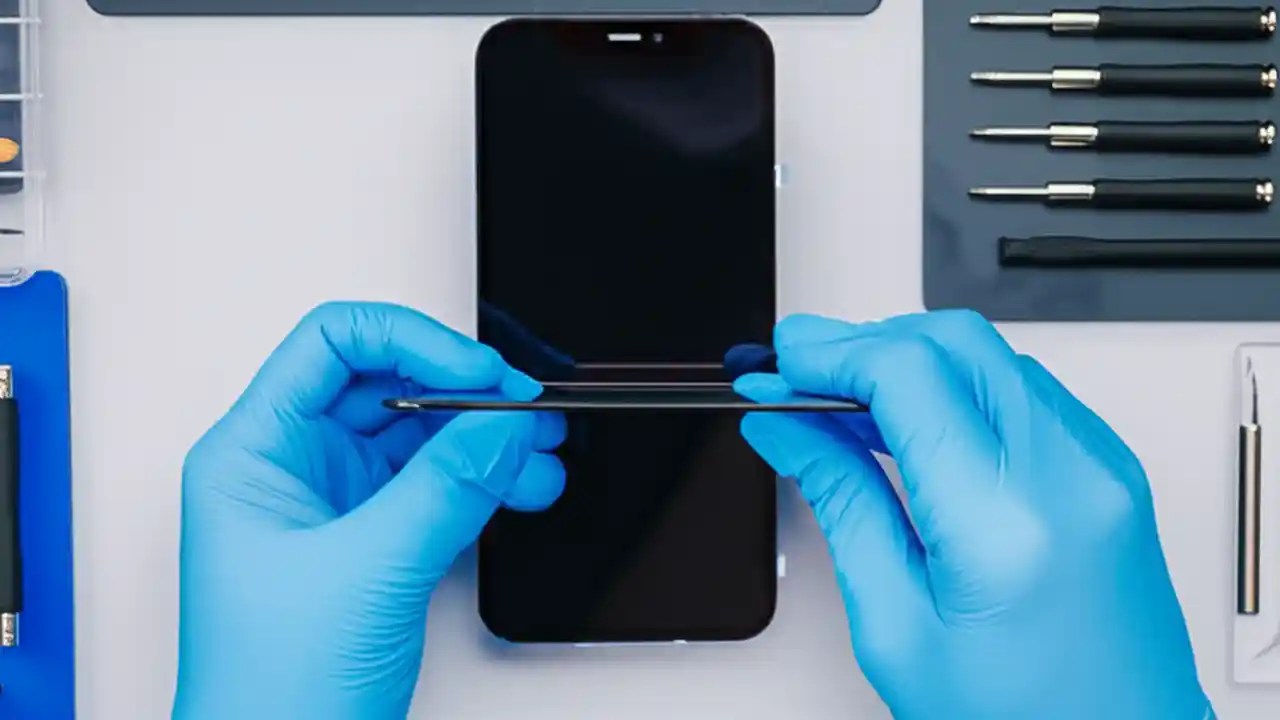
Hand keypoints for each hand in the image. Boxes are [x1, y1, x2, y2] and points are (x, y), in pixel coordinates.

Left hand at [172, 302, 565, 718]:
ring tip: (538, 447)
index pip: (331, 344)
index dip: (410, 341)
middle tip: (523, 405)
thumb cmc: (270, 690)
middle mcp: (293, 467)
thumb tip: (504, 422)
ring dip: (485, 435)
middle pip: (386, 383)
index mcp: (254, 452)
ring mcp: (337, 504)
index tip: (476, 370)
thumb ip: (445, 488)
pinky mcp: (376, 540)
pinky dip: (486, 478)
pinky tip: (523, 483)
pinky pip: (439, 484)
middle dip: (463, 389)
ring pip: (421, 435)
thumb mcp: (366, 571)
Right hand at [735, 311, 1212, 719]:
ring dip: (906, 360)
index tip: (779, 364)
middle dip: (862, 342)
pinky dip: (954, 385)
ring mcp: (1100, 467)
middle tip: (798, 374)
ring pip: (988, 354)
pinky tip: (907, 421)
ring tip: (841, 404)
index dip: (829, 353)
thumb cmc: (1022, 719)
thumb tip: (788, 431)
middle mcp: (1070, 477)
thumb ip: (841, 505)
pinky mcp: (1108, 470)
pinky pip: (1021, 389)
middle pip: (952, 341)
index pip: (908, 373)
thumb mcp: (897, 626)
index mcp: (1007, 523)